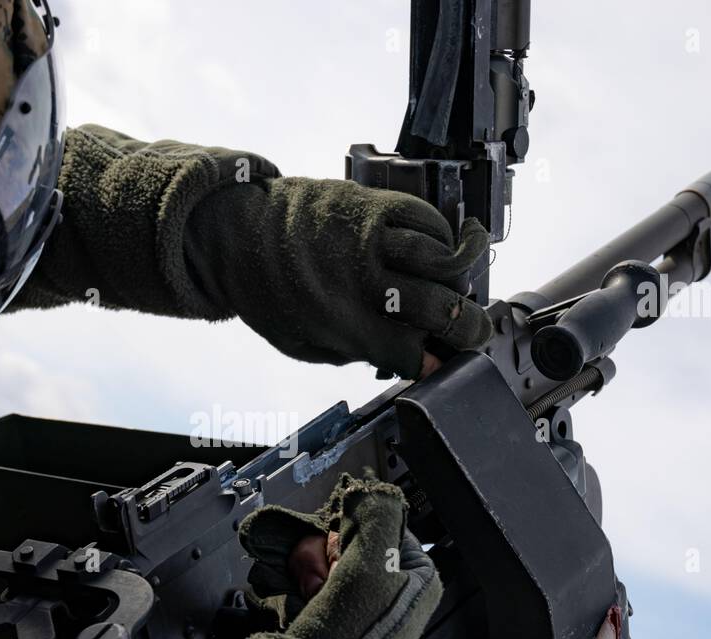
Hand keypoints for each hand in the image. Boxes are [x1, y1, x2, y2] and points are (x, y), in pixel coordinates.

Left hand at [186, 177, 491, 379]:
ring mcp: (370, 238)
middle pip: (437, 305)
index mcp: (343, 322)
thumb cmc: (266, 291)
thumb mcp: (303, 343)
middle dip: (467, 325)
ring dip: (462, 275)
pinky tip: (443, 247)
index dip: (436, 359)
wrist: (236, 231)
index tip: (447, 362)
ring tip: (463, 285)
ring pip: (440, 256)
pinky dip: (445, 234)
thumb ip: (352, 351)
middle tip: (474, 332)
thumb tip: (400, 354)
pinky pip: (426, 218)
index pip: (410, 349)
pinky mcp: (372, 204)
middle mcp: (362, 280)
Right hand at [238, 474, 442, 638]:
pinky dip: (298, 588)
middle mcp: (394, 591)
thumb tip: (369, 488)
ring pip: (324, 560)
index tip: (340, 543)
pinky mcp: (333, 622)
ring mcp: (361, 608)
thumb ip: (376, 514)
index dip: (353, 527)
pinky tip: (298, 600)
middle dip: (325, 553)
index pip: (381, 522)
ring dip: (307, 570)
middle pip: (348, 540)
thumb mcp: (374, 563)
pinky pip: (309, 586)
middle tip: (324, 577)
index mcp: (419, 575)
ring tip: (309, 593)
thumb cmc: (355, 637)